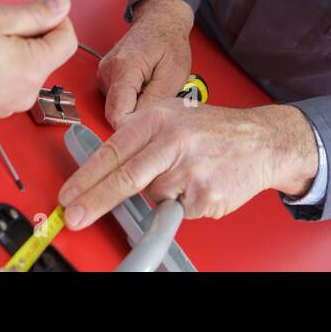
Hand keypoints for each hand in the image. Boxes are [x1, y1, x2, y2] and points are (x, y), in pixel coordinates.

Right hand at [0, 0, 76, 118]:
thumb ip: (36, 13)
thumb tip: (62, 6)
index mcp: (33, 68)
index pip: (68, 40)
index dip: (59, 18)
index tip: (42, 7)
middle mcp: (28, 91)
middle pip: (48, 55)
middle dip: (33, 34)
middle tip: (3, 23)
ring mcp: (11, 103)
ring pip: (29, 68)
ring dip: (18, 50)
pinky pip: (12, 81)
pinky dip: (4, 66)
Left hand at [56, 101, 319, 227]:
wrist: (262, 140)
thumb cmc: (213, 129)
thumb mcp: (172, 115)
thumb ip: (139, 136)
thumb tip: (102, 167)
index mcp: (160, 118)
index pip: (114, 150)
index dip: (87, 177)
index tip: (68, 195)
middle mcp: (175, 140)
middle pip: (125, 178)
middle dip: (94, 201)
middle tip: (74, 217)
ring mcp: (192, 169)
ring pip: (153, 196)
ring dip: (161, 192)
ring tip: (184, 172)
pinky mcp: (206, 195)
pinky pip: (178, 210)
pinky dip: (182, 203)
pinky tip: (199, 183)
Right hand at [98, 0, 192, 127]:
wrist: (160, 21)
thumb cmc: (169, 41)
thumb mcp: (174, 72)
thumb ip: (156, 99)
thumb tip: (141, 124)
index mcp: (125, 67)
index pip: (117, 112)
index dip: (133, 126)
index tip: (150, 128)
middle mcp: (108, 70)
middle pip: (115, 112)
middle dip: (136, 116)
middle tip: (159, 105)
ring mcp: (104, 73)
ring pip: (115, 107)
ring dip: (135, 107)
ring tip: (153, 91)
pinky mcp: (105, 76)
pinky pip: (116, 99)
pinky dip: (131, 99)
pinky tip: (145, 88)